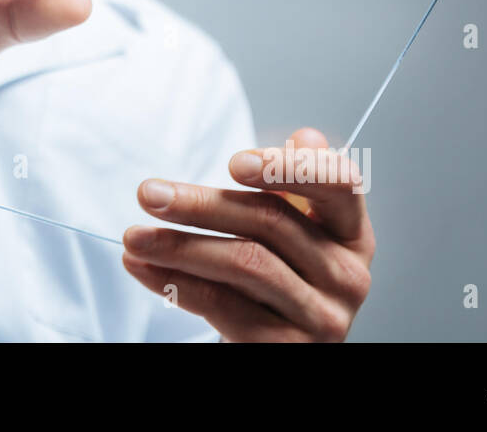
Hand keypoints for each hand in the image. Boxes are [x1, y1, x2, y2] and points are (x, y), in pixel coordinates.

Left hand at [122, 127, 374, 341]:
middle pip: (273, 222)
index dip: (287, 168)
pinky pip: (223, 305)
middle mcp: (349, 275)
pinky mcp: (288, 348)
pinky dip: (175, 283)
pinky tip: (142, 267)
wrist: (270, 345)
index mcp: (352, 233)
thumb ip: (293, 183)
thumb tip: (306, 137)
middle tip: (148, 194)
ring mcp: (323, 317)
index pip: (339, 184)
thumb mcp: (288, 228)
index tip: (232, 163)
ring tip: (134, 236)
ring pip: (245, 263)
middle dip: (201, 205)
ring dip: (178, 246)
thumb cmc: (273, 278)